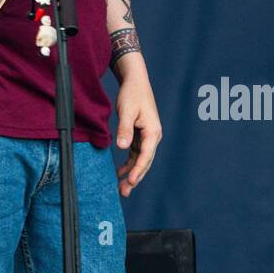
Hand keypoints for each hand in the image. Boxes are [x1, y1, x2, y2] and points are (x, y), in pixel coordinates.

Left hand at [114, 61, 161, 197]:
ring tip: (122, 188)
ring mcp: (147, 136)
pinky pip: (135, 153)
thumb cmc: (132, 94)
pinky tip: (120, 172)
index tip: (130, 181)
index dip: (138, 169)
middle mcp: (153, 136)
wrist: (135, 81)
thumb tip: (122, 147)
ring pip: (140, 160)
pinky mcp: (140, 135)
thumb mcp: (127, 111)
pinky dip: (129, 163)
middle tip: (124, 192)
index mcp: (153, 131)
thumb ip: (125, 129)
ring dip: (132, 173)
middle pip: (145, 162)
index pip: (146, 155)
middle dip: (135, 177)